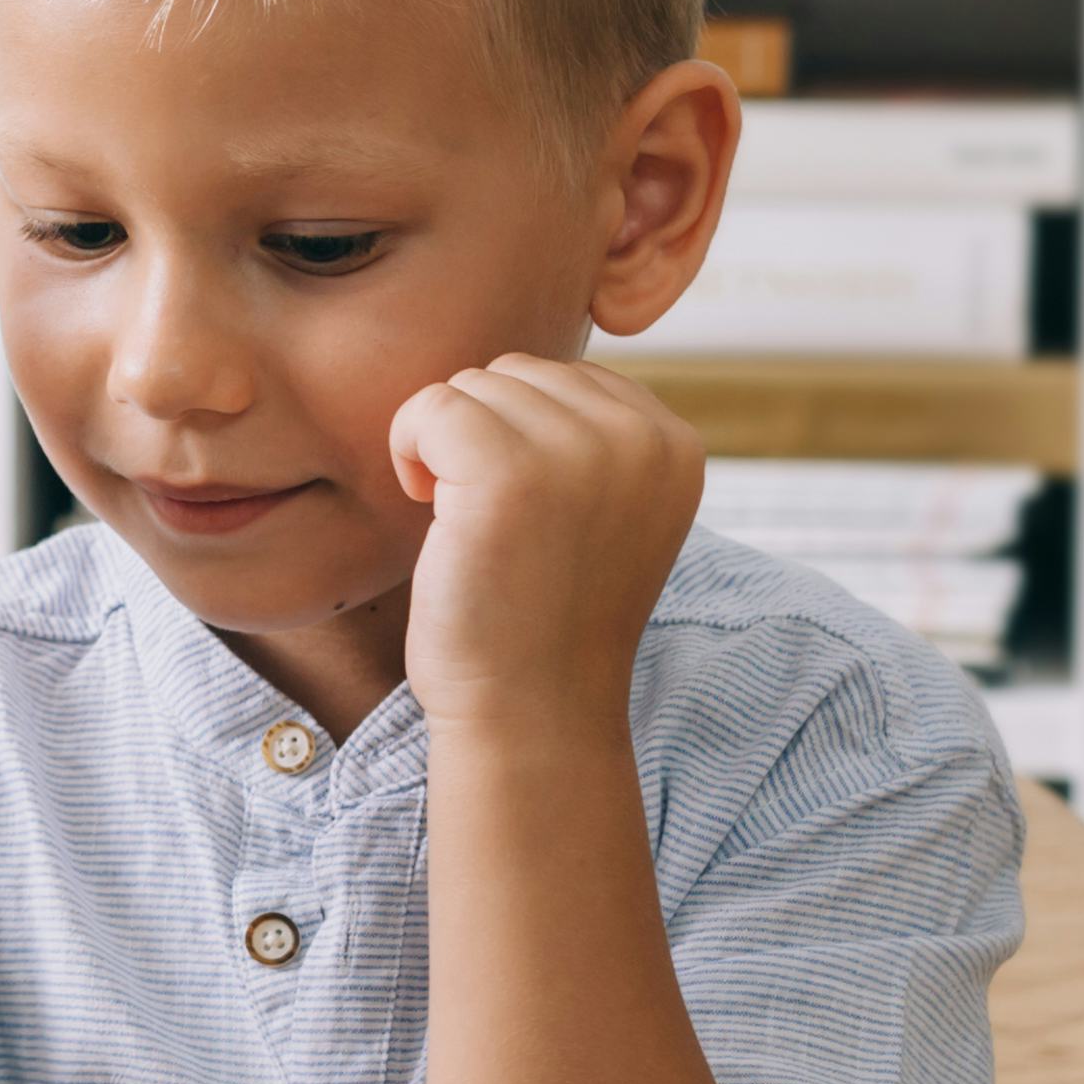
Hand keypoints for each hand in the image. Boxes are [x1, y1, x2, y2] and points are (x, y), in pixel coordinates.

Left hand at [387, 353, 700, 738]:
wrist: (530, 709)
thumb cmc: (545, 617)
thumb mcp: (605, 512)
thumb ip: (592, 440)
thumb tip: (516, 374)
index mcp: (674, 445)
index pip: (567, 379)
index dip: (523, 440)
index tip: (529, 514)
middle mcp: (642, 438)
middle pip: (517, 373)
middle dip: (484, 437)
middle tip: (492, 522)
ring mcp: (579, 450)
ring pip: (471, 386)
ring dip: (446, 448)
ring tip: (471, 523)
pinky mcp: (508, 469)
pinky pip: (430, 406)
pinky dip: (409, 450)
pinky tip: (431, 509)